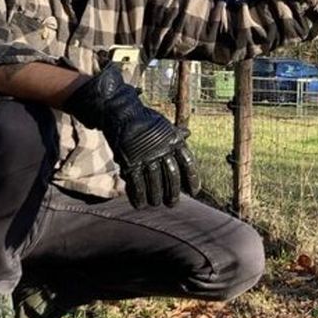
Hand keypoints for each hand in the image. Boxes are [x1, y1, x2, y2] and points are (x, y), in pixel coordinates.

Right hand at [63, 64, 199, 207]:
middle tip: (173, 204)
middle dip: (173, 193)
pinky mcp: (130, 161)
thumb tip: (188, 134)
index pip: (188, 163)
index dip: (193, 179)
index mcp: (174, 141)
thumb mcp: (164, 124)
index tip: (194, 192)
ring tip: (156, 204)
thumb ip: (176, 134)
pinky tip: (140, 204)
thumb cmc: (145, 120)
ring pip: (154, 182)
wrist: (122, 112)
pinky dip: (138, 196)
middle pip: (172, 176)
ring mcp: (146, 156)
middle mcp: (162, 149)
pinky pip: (136, 182)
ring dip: (156, 197)